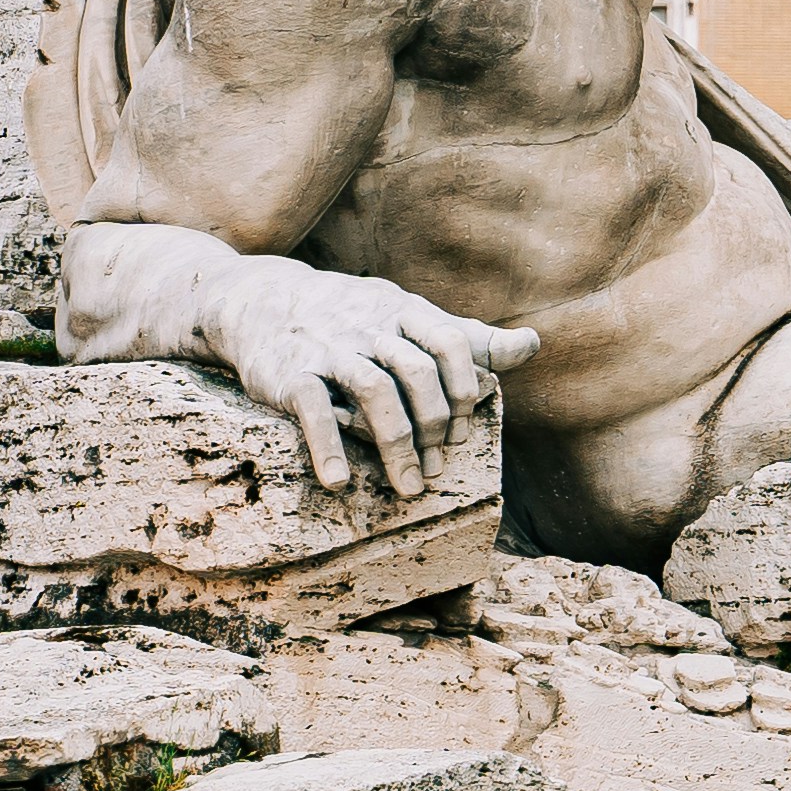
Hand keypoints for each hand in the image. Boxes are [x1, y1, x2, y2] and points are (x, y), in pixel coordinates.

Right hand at [205, 257, 537, 497]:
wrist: (259, 302)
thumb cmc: (351, 319)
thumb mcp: (408, 317)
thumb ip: (468, 338)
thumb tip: (531, 346)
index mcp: (404, 312)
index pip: (452, 341)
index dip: (465, 388)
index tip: (461, 433)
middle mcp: (369, 326)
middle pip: (417, 372)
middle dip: (435, 426)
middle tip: (439, 469)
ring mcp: (329, 348)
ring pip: (375, 392)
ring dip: (397, 446)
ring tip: (410, 487)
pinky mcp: (289, 374)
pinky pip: (314, 410)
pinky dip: (329, 448)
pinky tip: (340, 483)